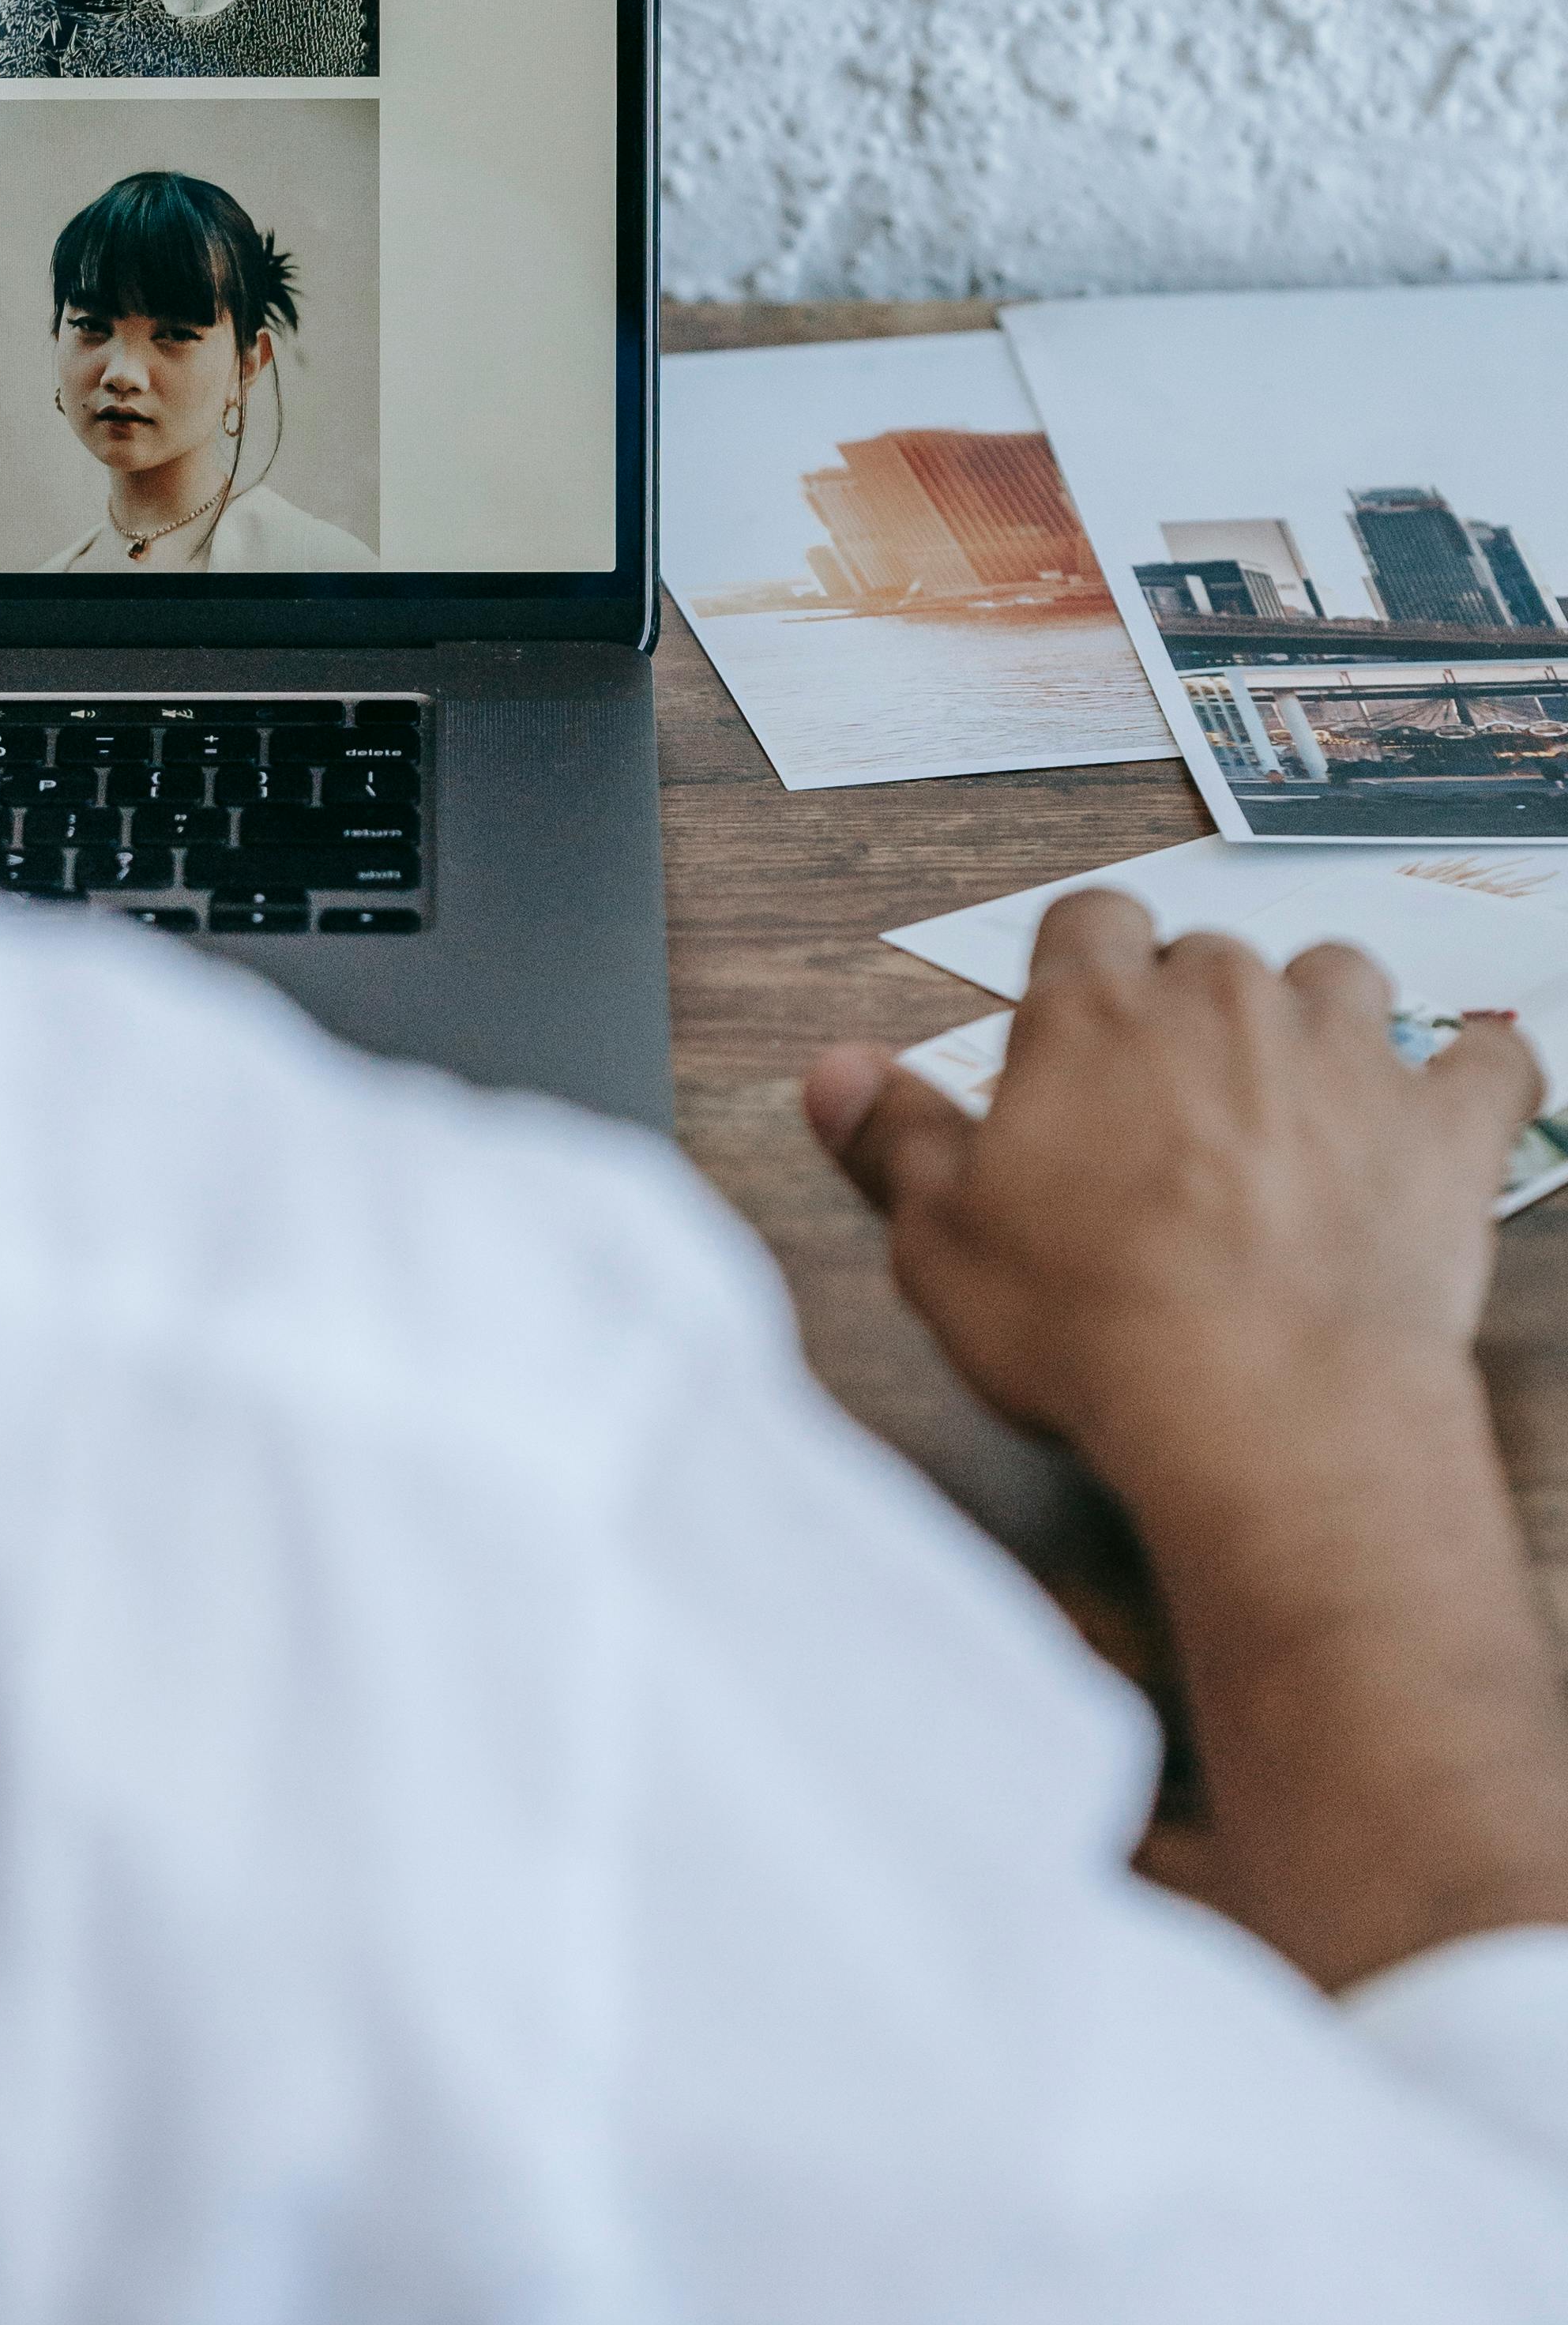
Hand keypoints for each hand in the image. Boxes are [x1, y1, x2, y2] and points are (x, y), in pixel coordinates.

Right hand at [806, 891, 1567, 1991]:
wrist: (1266, 1403)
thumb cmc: (1097, 1325)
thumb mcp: (942, 1242)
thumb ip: (894, 1140)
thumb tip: (835, 1073)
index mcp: (1095, 1016)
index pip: (1090, 922)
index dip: (1086, 966)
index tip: (1080, 1019)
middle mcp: (1225, 1004)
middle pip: (1211, 954)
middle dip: (1194, 1008)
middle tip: (1169, 1102)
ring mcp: (1346, 1057)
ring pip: (1341, 977)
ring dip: (1321, 1019)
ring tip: (1296, 1093)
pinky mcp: (1444, 1130)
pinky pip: (1488, 1062)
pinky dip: (1475, 1075)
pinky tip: (1453, 1101)